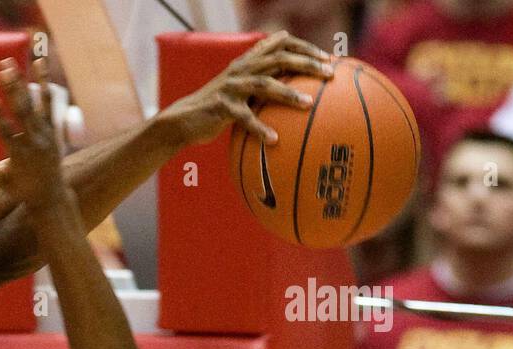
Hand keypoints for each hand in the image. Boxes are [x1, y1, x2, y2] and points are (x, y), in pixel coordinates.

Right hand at [0, 57, 66, 209]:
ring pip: (36, 103)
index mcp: (20, 155)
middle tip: (3, 69)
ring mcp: (46, 132)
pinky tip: (39, 63)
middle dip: (13, 90)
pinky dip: (44, 83)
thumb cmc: (20, 187)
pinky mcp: (53, 126)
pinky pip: (49, 102)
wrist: (50, 193)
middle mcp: (35, 141)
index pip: (7, 134)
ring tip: (13, 63)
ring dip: (25, 81)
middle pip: (23, 112)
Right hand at [157, 31, 333, 145]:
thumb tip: (290, 83)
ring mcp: (231, 87)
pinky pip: (245, 118)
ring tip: (308, 105)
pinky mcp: (221, 107)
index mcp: (247, 62)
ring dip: (288, 94)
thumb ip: (260, 78)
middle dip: (307, 63)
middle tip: (329, 74)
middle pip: (279, 58)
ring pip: (265, 84)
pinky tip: (274, 140)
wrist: (183, 120)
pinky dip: (260, 129)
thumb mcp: (238, 87)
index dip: (304, 47)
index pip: (280, 43)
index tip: (327, 58)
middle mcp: (241, 69)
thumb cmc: (216, 108)